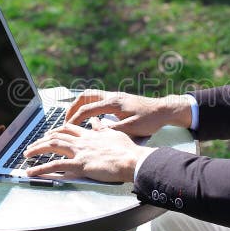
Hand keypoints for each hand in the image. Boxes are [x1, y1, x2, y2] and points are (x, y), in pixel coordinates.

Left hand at [24, 121, 154, 182]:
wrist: (133, 160)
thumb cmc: (127, 150)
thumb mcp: (114, 135)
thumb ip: (102, 129)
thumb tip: (97, 121)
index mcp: (90, 134)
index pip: (68, 129)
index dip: (56, 130)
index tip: (48, 133)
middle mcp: (82, 141)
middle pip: (56, 136)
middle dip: (41, 140)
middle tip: (31, 145)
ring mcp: (80, 152)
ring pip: (52, 147)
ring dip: (36, 149)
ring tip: (26, 154)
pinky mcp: (80, 165)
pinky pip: (56, 166)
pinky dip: (41, 169)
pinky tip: (31, 172)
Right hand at [65, 90, 192, 136]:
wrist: (164, 110)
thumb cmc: (150, 119)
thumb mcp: (132, 128)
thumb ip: (112, 131)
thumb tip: (95, 134)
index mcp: (113, 102)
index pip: (87, 109)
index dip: (75, 119)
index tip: (66, 128)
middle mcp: (112, 96)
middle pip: (84, 97)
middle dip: (72, 108)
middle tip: (65, 121)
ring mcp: (115, 96)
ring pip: (90, 95)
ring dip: (80, 105)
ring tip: (73, 118)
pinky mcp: (118, 99)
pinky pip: (97, 99)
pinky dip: (88, 106)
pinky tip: (89, 117)